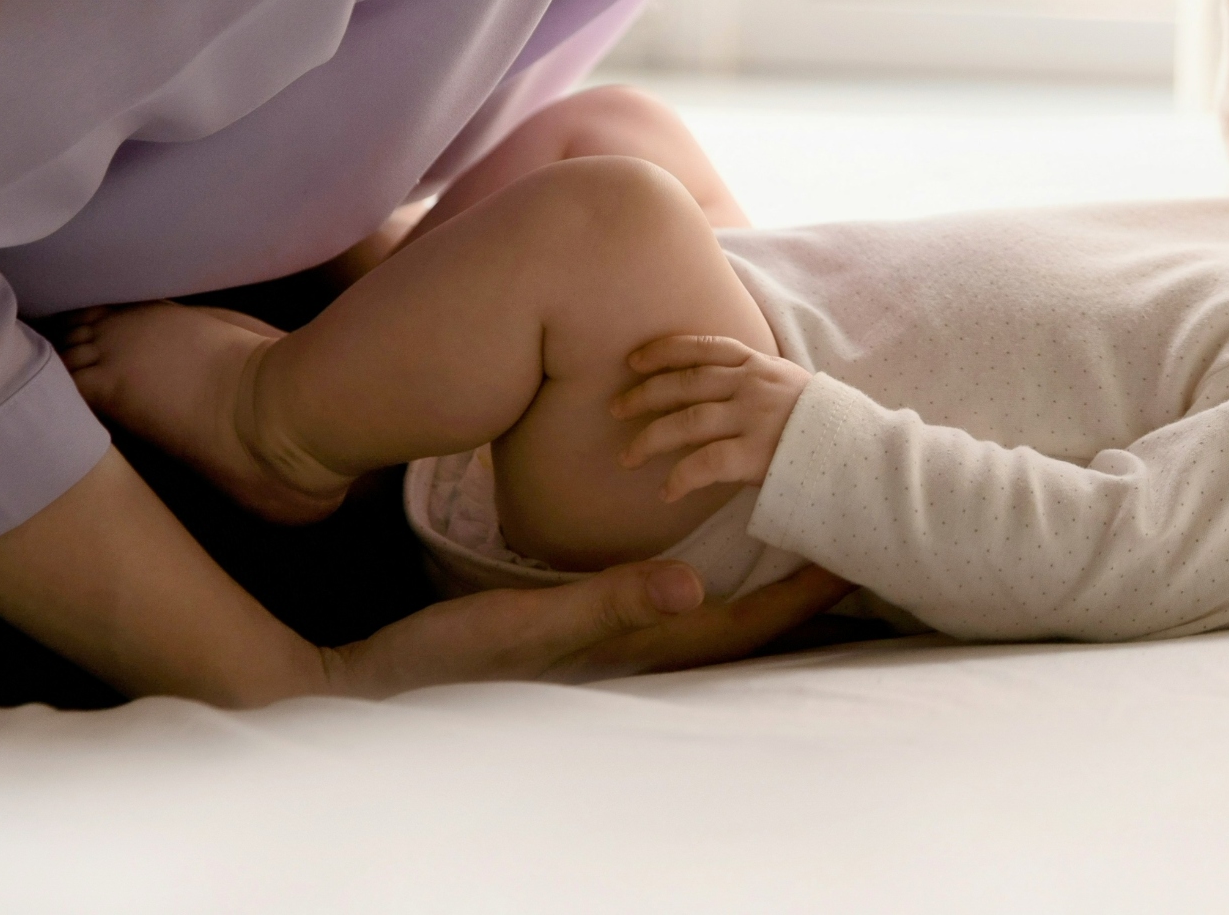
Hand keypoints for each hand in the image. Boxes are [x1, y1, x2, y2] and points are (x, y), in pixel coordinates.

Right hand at [319, 558, 854, 695]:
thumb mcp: (526, 626)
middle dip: (799, 589)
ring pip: (712, 621)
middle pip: (743, 627)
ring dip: (761, 586)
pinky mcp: (587, 640)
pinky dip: (711, 580)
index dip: (802, 595)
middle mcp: (637, 660)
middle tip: (851, 535)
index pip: (742, 628)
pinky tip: (713, 554)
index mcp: (635, 654)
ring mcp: (614, 654)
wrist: (374, 693)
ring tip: (801, 535)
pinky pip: (671, 610)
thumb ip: (610, 602)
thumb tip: (697, 586)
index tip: (854, 554)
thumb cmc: (446, 664)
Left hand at [611, 334, 810, 501]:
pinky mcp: (757, 454)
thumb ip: (758, 382)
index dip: (664, 351)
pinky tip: (666, 491)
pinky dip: (680, 477)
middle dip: (644, 394)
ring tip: (627, 457)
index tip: (634, 360)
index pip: (703, 347)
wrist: (862, 452)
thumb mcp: (792, 386)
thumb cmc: (826, 425)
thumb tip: (721, 386)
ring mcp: (754, 418)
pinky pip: (705, 463)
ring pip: (686, 421)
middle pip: (684, 382)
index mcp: (760, 365)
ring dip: (650, 438)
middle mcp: (753, 385)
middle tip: (614, 409)